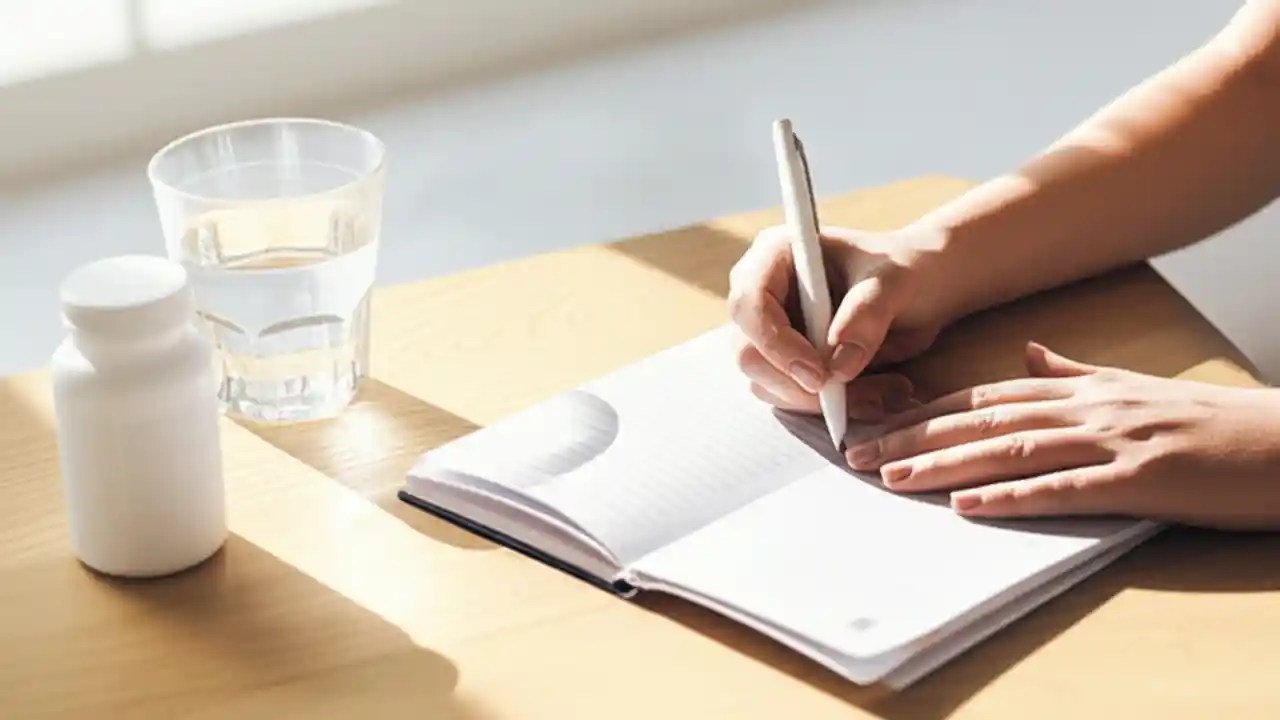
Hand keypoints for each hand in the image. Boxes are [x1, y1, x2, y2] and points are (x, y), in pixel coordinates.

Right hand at [728, 225, 946, 418]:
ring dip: (818, 401)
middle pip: (748, 352)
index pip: (750, 305)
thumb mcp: (896, 283)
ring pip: (767, 383)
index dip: (776, 344)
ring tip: (882, 393)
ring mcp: (771, 330)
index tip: (820, 375)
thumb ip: (866, 315)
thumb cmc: (908, 269)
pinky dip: (829, 406)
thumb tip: (837, 364)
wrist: (926, 287)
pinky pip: (791, 396)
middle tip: (844, 400)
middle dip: (794, 384)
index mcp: (776, 255)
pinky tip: (874, 396)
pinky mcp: (786, 362)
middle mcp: (762, 293)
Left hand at [846, 342, 1279, 529]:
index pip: (983, 395)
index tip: (877, 423)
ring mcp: (1111, 441)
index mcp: (1080, 388)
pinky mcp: (1139, 480)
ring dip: (944, 464)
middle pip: (981, 418)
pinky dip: (1013, 496)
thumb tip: (1030, 353)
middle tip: (856, 455)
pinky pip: (1065, 489)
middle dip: (913, 436)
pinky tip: (969, 505)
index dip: (924, 410)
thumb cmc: (1207, 421)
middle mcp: (1085, 407)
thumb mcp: (1132, 385)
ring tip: (890, 478)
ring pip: (1009, 448)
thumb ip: (1075, 372)